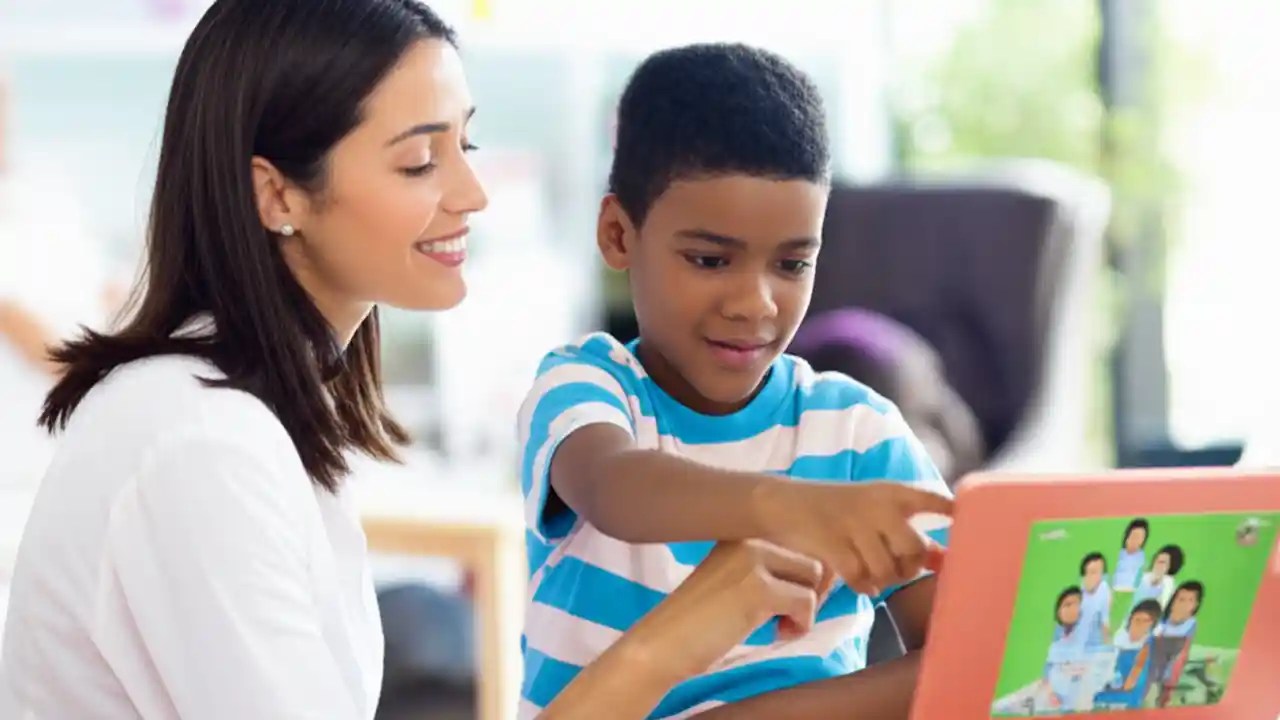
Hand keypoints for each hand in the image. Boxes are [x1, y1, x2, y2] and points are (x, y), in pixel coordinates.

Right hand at [625, 540, 826, 685]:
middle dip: (810, 593)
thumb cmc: (699, 621)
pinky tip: (776, 634)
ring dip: (806, 609)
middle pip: (812, 560)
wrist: (663, 642)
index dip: (803, 581)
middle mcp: (749, 539)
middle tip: (786, 619)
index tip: (787, 606)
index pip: (799, 546)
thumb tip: (823, 575)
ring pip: (814, 579)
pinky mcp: (759, 588)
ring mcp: (754, 560)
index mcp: (742, 536)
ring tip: (779, 626)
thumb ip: (768, 571)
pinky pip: (806, 602)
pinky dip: (800, 625)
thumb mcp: (735, 582)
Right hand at [754, 480, 952, 595]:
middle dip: (909, 567)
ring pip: (888, 569)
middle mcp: (877, 505)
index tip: (965, 527)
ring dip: (883, 580)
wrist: (782, 503)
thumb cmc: (836, 510)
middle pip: (915, 549)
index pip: (933, 499)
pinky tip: (859, 582)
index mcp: (891, 492)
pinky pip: (860, 577)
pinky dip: (863, 585)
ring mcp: (853, 523)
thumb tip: (943, 558)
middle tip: (896, 568)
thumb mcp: (873, 512)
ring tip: (872, 574)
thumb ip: (907, 533)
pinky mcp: (832, 542)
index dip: (954, 514)